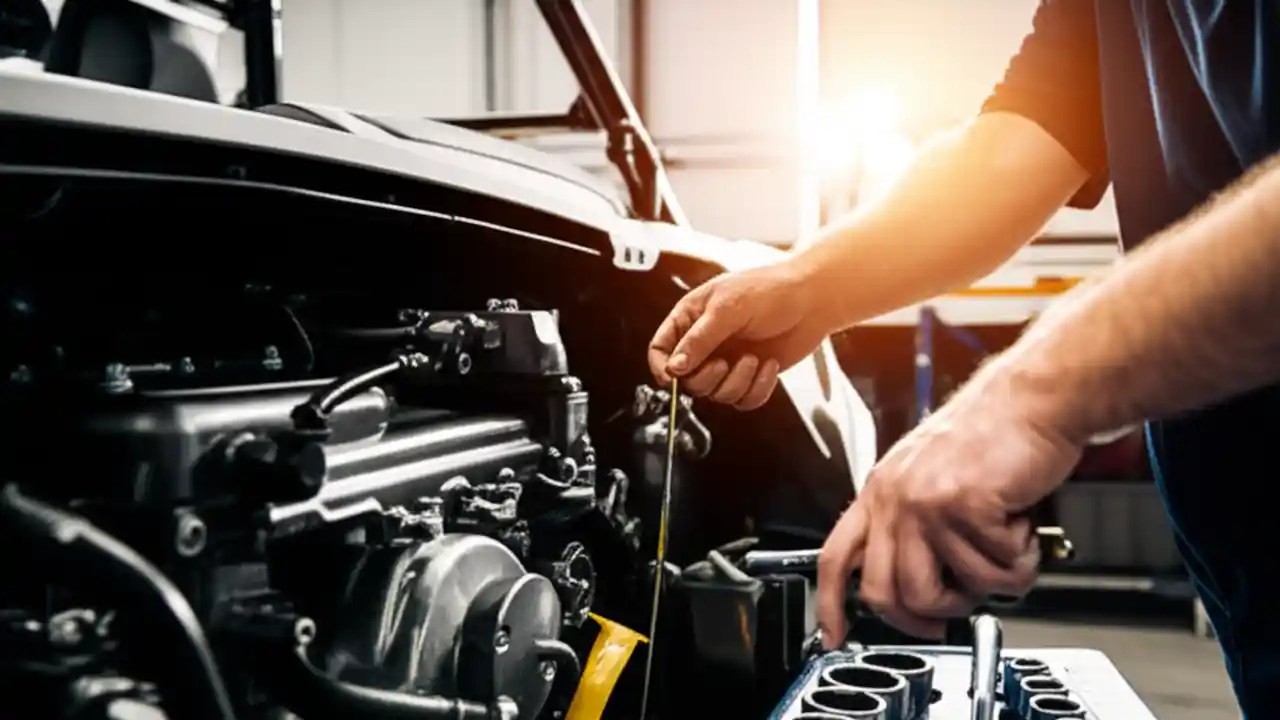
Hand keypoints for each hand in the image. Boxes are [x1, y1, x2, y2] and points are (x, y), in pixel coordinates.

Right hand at [647, 260, 832, 408]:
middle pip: (687, 380)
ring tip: (754, 359)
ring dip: (737, 383)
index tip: (672, 378)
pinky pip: (743, 400)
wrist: (813, 300)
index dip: (661, 367)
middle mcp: (706, 343)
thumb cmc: (770, 290)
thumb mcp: (728, 309)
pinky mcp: (751, 376)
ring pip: (716, 394)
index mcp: (691, 318)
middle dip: (707, 378)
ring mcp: (728, 361)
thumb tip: (674, 367)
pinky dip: (757, 389)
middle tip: (724, 363)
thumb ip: (699, 340)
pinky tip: (769, 366)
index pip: (660, 349)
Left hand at [815, 364, 1082, 644]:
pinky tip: (1021, 526)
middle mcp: (895, 497)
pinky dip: (1020, 559)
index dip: (830, 603)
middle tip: (956, 611)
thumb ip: (910, 524)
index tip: (835, 635)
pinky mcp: (967, 506)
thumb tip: (916, 586)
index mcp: (880, 491)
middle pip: (887, 593)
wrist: (1031, 398)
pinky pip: (996, 569)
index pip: (836, 557)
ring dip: (987, 585)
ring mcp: (927, 502)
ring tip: (1005, 551)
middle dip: (926, 617)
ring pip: (946, 591)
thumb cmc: (991, 434)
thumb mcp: (927, 475)